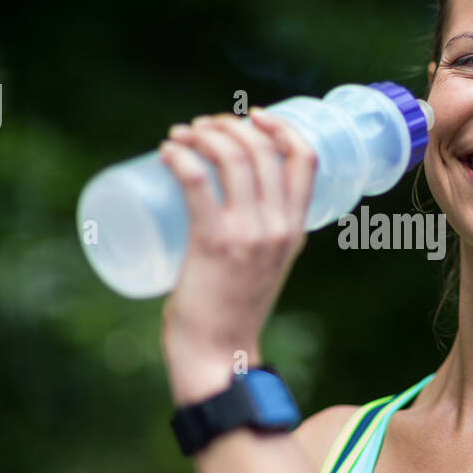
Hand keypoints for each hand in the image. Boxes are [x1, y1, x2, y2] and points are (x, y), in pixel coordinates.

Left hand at [157, 108, 317, 404]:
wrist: (219, 356)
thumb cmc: (233, 312)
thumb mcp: (264, 266)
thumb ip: (260, 237)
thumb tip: (231, 206)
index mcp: (296, 230)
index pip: (305, 159)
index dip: (281, 126)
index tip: (254, 116)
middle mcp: (278, 226)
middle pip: (262, 148)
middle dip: (229, 124)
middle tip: (201, 128)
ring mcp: (247, 233)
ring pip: (231, 156)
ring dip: (202, 134)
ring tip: (180, 136)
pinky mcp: (213, 241)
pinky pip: (197, 180)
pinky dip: (180, 156)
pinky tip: (167, 151)